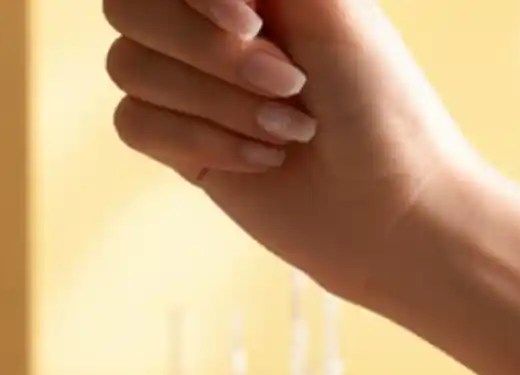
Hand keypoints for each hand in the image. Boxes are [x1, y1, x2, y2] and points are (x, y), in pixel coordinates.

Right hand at [103, 0, 485, 304]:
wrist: (390, 208)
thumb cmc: (380, 103)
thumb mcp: (334, 9)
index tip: (252, 23)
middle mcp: (207, 23)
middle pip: (128, 9)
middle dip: (208, 53)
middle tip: (288, 84)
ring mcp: (184, 84)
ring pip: (129, 67)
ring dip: (217, 104)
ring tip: (287, 131)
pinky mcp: (173, 142)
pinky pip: (133, 123)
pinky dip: (200, 142)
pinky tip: (261, 160)